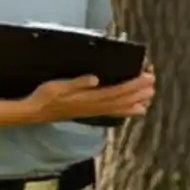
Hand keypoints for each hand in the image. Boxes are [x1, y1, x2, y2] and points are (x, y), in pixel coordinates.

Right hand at [24, 71, 155, 122]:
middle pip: (122, 99)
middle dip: (139, 91)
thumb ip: (78, 83)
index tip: (146, 77)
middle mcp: (95, 106)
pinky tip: (136, 109)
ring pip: (119, 107)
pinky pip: (113, 112)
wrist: (36, 112)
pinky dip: (126, 110)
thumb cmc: (46, 96)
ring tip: (150, 95)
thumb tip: (95, 78)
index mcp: (89, 98)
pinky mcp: (90, 112)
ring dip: (136, 101)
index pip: (117, 91)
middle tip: (153, 82)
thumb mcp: (59, 85)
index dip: (133, 85)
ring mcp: (93, 111)